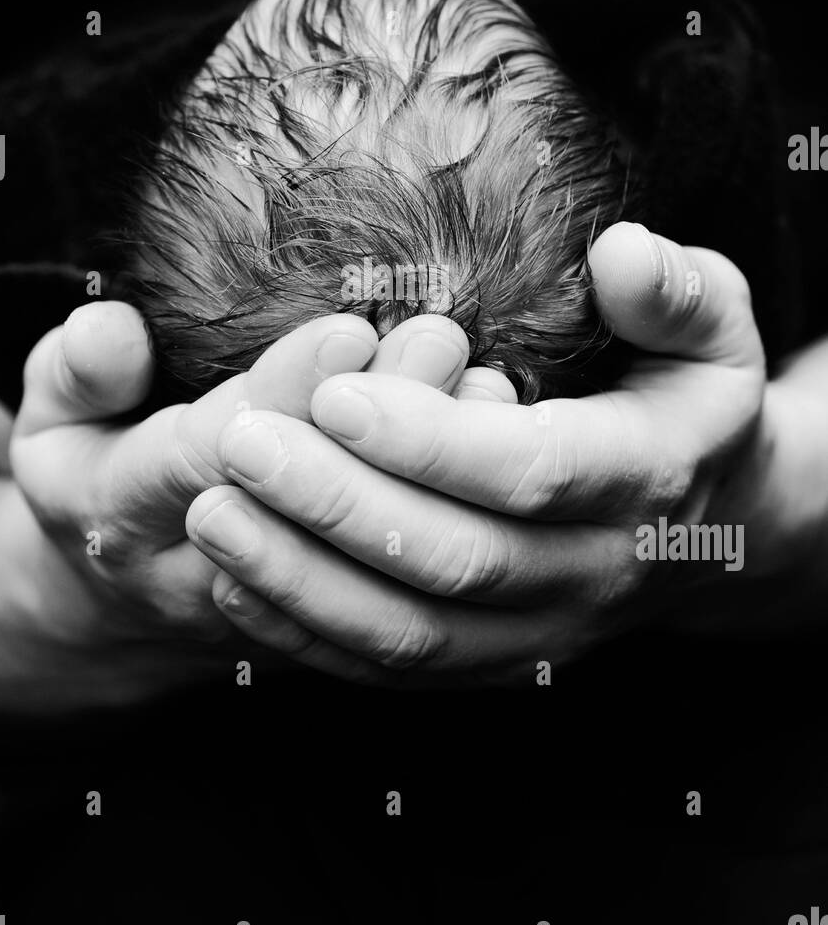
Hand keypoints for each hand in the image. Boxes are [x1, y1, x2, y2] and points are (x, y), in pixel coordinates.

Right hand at [0, 301, 479, 706]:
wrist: (117, 603)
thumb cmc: (95, 474)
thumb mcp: (54, 420)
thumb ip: (76, 373)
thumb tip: (111, 329)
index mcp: (122, 512)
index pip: (206, 455)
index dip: (280, 395)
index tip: (348, 331)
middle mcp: (200, 575)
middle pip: (298, 511)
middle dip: (373, 428)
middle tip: (439, 340)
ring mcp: (273, 615)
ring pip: (363, 571)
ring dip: (430, 477)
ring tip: (485, 387)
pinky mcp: (328, 635)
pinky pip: (399, 598)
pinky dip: (451, 529)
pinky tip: (498, 456)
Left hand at [187, 221, 800, 684]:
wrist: (707, 516)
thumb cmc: (686, 391)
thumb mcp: (710, 325)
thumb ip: (675, 289)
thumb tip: (621, 253)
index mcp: (645, 476)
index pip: (533, 470)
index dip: (432, 440)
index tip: (333, 395)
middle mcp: (595, 573)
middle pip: (458, 560)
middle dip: (339, 507)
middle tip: (240, 444)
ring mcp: (542, 634)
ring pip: (414, 634)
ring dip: (304, 582)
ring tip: (214, 514)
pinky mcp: (493, 663)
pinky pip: (395, 670)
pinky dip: (309, 636)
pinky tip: (235, 584)